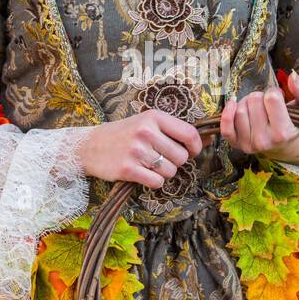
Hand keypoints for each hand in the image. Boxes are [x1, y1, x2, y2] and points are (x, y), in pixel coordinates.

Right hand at [79, 109, 204, 188]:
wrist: (89, 146)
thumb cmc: (124, 134)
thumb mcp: (147, 123)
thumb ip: (174, 130)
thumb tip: (208, 140)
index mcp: (153, 117)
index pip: (189, 134)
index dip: (196, 147)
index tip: (192, 152)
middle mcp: (146, 132)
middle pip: (181, 157)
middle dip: (175, 162)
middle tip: (160, 159)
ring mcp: (136, 151)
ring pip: (170, 171)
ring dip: (163, 173)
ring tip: (148, 165)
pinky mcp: (127, 169)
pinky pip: (156, 182)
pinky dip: (152, 182)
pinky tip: (141, 173)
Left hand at [220, 70, 298, 161]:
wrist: (286, 146)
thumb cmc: (295, 123)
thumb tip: (293, 76)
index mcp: (283, 132)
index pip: (271, 98)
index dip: (274, 92)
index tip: (279, 99)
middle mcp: (265, 140)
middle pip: (253, 100)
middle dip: (260, 97)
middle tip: (267, 105)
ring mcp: (249, 144)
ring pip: (239, 109)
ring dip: (246, 103)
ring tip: (257, 109)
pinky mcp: (237, 145)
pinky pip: (225, 127)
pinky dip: (227, 113)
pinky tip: (233, 104)